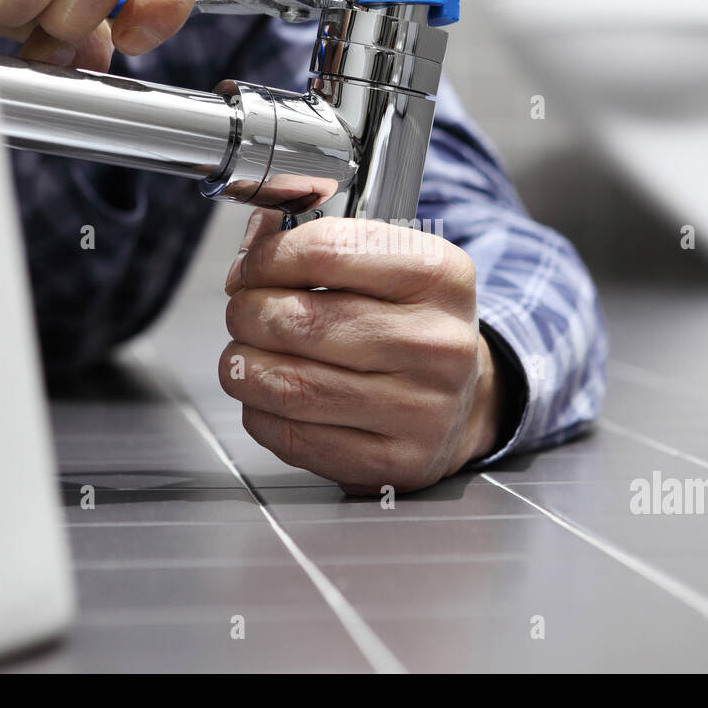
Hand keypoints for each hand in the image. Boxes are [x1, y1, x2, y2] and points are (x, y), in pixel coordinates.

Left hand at [219, 211, 505, 493]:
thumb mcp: (389, 267)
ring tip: (249, 356)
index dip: (266, 258)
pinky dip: (261, 413)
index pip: (326, 251)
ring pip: (286, 384)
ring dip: (243, 367)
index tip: (251, 268)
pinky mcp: (395, 462)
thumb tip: (255, 245)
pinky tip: (274, 398)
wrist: (463, 400)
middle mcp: (436, 343)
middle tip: (245, 313)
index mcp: (440, 276)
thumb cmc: (411, 327)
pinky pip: (293, 437)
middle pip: (297, 321)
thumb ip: (320, 247)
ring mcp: (419, 409)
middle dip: (247, 313)